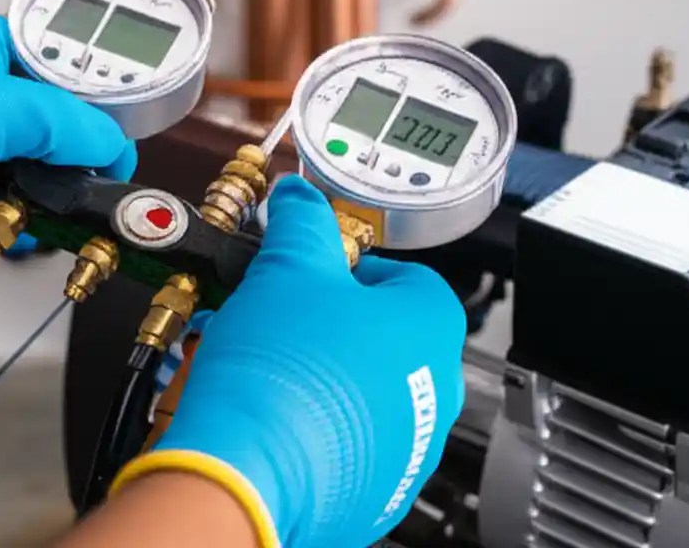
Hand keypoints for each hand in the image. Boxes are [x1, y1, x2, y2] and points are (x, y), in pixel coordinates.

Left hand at [0, 14, 136, 255]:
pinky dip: (4, 210)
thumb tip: (108, 144)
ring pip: (23, 160)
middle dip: (68, 163)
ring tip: (42, 221)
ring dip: (36, 195)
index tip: (115, 153)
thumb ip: (62, 124)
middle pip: (51, 119)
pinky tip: (9, 230)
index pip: (70, 68)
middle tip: (81, 194)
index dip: (99, 111)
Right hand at [128, 175, 464, 546]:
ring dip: (317, 375)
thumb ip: (302, 222)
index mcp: (432, 327)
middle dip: (324, 325)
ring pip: (362, 391)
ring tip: (262, 368)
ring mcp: (410, 448)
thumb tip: (300, 196)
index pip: (401, 276)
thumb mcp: (287, 266)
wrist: (250, 471)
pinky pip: (345, 443)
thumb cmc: (283, 375)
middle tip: (276, 321)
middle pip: (380, 337)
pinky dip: (312, 426)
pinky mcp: (375, 491)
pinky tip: (270, 415)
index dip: (345, 271)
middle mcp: (438, 391)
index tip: (307, 274)